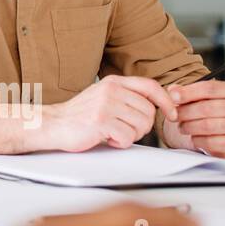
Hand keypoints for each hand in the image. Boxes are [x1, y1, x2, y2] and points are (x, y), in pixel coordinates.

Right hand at [34, 75, 178, 151]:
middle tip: (126, 130)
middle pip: (149, 112)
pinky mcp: (100, 121)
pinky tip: (108, 139)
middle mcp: (111, 90)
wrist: (52, 124)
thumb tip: (157, 105)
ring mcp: (105, 104)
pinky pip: (128, 137)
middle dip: (142, 127)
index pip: (150, 86)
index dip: (166, 101)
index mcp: (114, 82)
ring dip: (131, 135)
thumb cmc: (79, 115)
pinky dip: (121, 143)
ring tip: (114, 133)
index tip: (172, 114)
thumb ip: (126, 96)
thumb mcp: (104, 97)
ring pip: (141, 125)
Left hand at [160, 80, 224, 157]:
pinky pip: (211, 142)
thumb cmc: (209, 110)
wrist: (222, 133)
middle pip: (207, 108)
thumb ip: (184, 92)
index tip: (173, 97)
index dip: (188, 92)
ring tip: (182, 126)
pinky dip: (197, 140)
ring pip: (208, 125)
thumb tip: (172, 90)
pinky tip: (193, 137)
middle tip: (174, 116)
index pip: (209, 88)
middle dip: (185, 112)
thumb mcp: (198, 96)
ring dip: (189, 126)